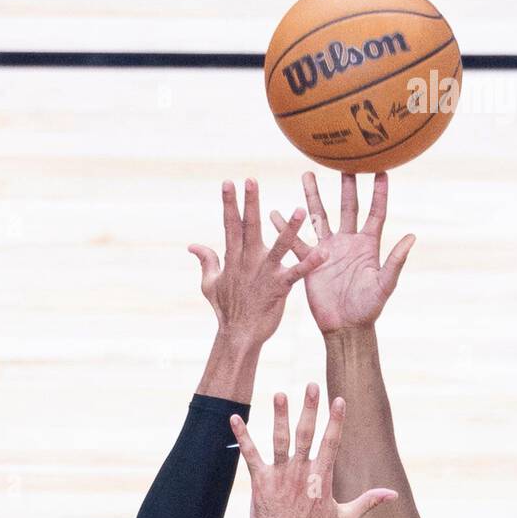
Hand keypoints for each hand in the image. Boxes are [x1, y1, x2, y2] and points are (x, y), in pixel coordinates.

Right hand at [189, 179, 323, 346]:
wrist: (238, 336)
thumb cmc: (226, 311)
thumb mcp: (210, 285)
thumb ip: (206, 261)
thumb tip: (193, 245)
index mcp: (233, 259)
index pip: (230, 226)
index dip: (229, 204)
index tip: (228, 182)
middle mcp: (248, 262)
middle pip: (249, 228)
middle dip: (250, 204)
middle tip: (251, 180)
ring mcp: (265, 274)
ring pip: (279, 247)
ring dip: (290, 228)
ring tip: (301, 209)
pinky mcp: (280, 288)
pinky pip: (297, 274)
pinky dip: (310, 264)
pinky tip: (323, 253)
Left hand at [231, 385, 396, 517]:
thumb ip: (368, 502)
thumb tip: (394, 495)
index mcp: (322, 478)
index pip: (332, 443)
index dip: (336, 420)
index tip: (339, 399)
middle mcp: (302, 473)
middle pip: (307, 434)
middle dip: (310, 409)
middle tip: (311, 385)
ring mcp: (280, 477)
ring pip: (280, 440)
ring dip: (279, 416)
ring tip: (279, 394)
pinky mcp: (260, 483)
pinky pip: (250, 455)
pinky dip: (242, 436)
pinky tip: (234, 418)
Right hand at [270, 172, 413, 332]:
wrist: (345, 328)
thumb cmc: (368, 309)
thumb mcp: (384, 285)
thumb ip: (395, 261)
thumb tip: (412, 237)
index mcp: (368, 245)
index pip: (375, 212)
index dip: (379, 193)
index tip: (381, 170)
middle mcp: (348, 242)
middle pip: (347, 206)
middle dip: (346, 184)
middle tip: (343, 160)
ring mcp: (329, 250)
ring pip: (319, 217)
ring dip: (313, 197)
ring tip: (307, 174)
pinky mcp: (311, 262)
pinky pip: (296, 242)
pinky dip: (286, 229)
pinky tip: (276, 214)